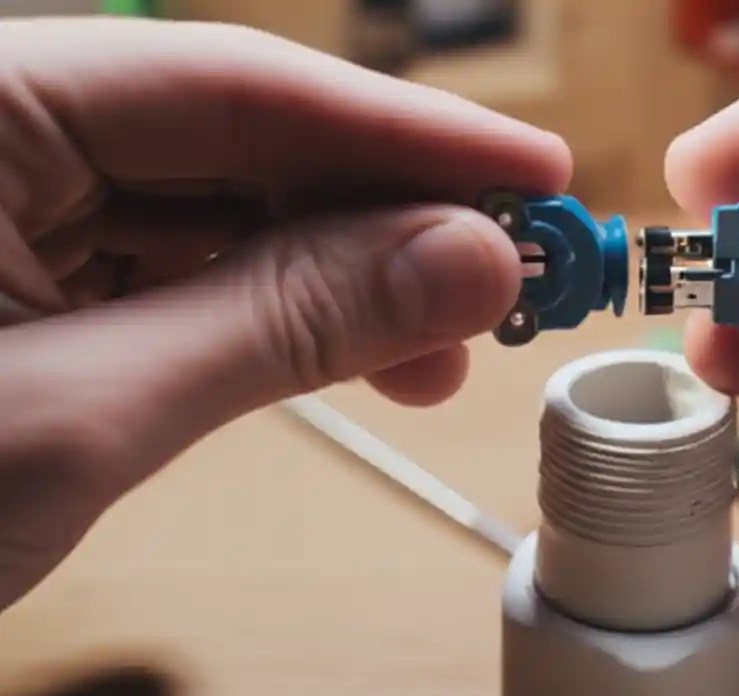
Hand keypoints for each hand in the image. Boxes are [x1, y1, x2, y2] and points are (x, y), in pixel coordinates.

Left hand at [0, 18, 567, 608]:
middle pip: (236, 142)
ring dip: (339, 276)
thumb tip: (466, 258)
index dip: (408, 135)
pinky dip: (269, 316)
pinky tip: (350, 349)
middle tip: (511, 278)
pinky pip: (172, 269)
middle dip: (385, 216)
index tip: (535, 174)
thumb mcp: (81, 415)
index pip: (235, 86)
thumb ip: (284, 321)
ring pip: (214, 210)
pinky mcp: (12, 274)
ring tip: (442, 341)